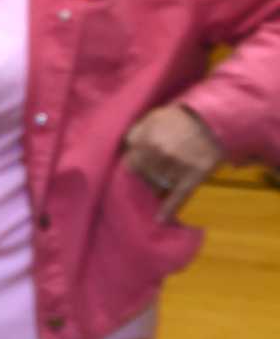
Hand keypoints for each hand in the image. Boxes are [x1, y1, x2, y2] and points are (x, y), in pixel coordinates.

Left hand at [122, 104, 224, 220]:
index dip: (133, 169)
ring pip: (160, 185)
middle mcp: (159, 154)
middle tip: (152, 178)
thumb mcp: (152, 118)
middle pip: (145, 177)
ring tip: (163, 185)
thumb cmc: (179, 119)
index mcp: (145, 140)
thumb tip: (126, 152)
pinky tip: (161, 220)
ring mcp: (177, 166)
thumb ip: (135, 134)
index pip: (130, 165)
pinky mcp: (194, 175)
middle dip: (147, 178)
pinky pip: (179, 196)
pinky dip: (170, 209)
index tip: (136, 172)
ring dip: (159, 187)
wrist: (213, 120)